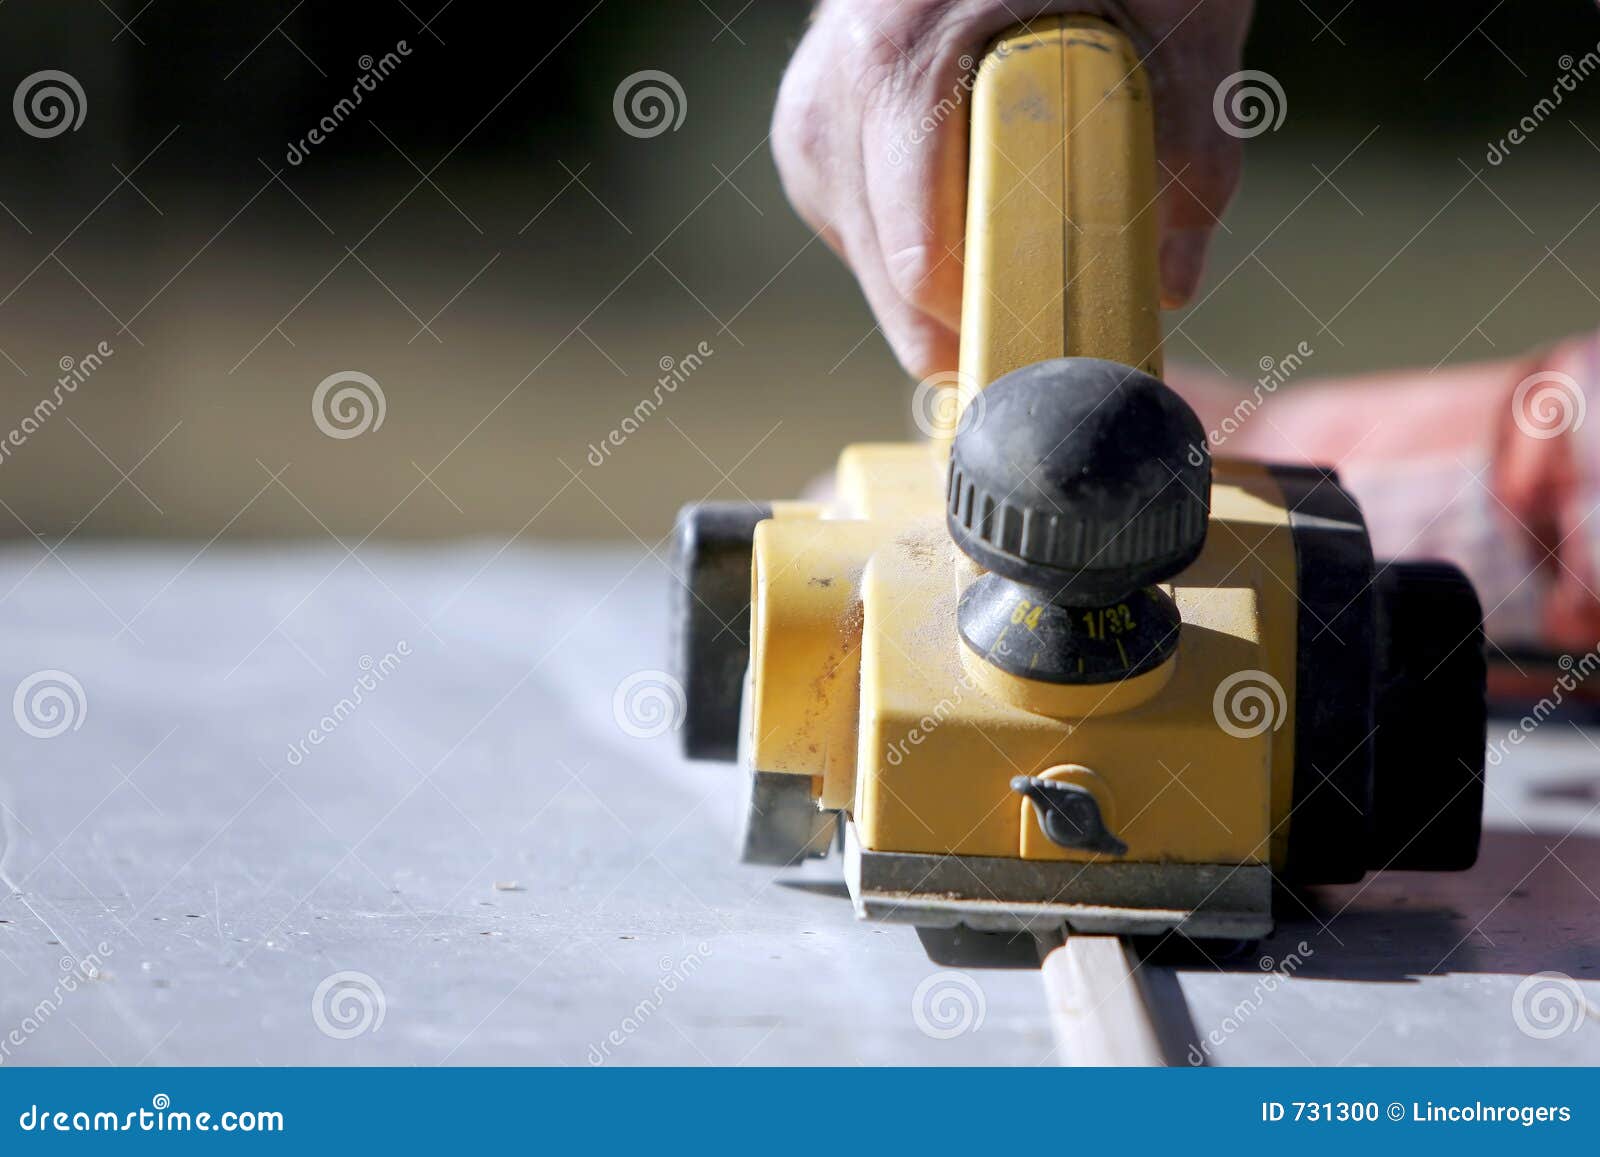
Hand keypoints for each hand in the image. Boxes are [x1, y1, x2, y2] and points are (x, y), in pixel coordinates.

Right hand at [772, 0, 1254, 377]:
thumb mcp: (1176, 13)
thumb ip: (1192, 137)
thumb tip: (1172, 279)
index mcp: (905, 58)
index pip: (920, 254)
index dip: (991, 320)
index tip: (1051, 354)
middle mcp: (838, 86)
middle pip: (890, 273)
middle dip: (967, 319)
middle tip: (1043, 340)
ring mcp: (813, 108)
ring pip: (866, 259)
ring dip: (935, 285)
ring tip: (1010, 263)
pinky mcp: (809, 125)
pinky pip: (851, 225)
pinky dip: (907, 244)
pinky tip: (959, 215)